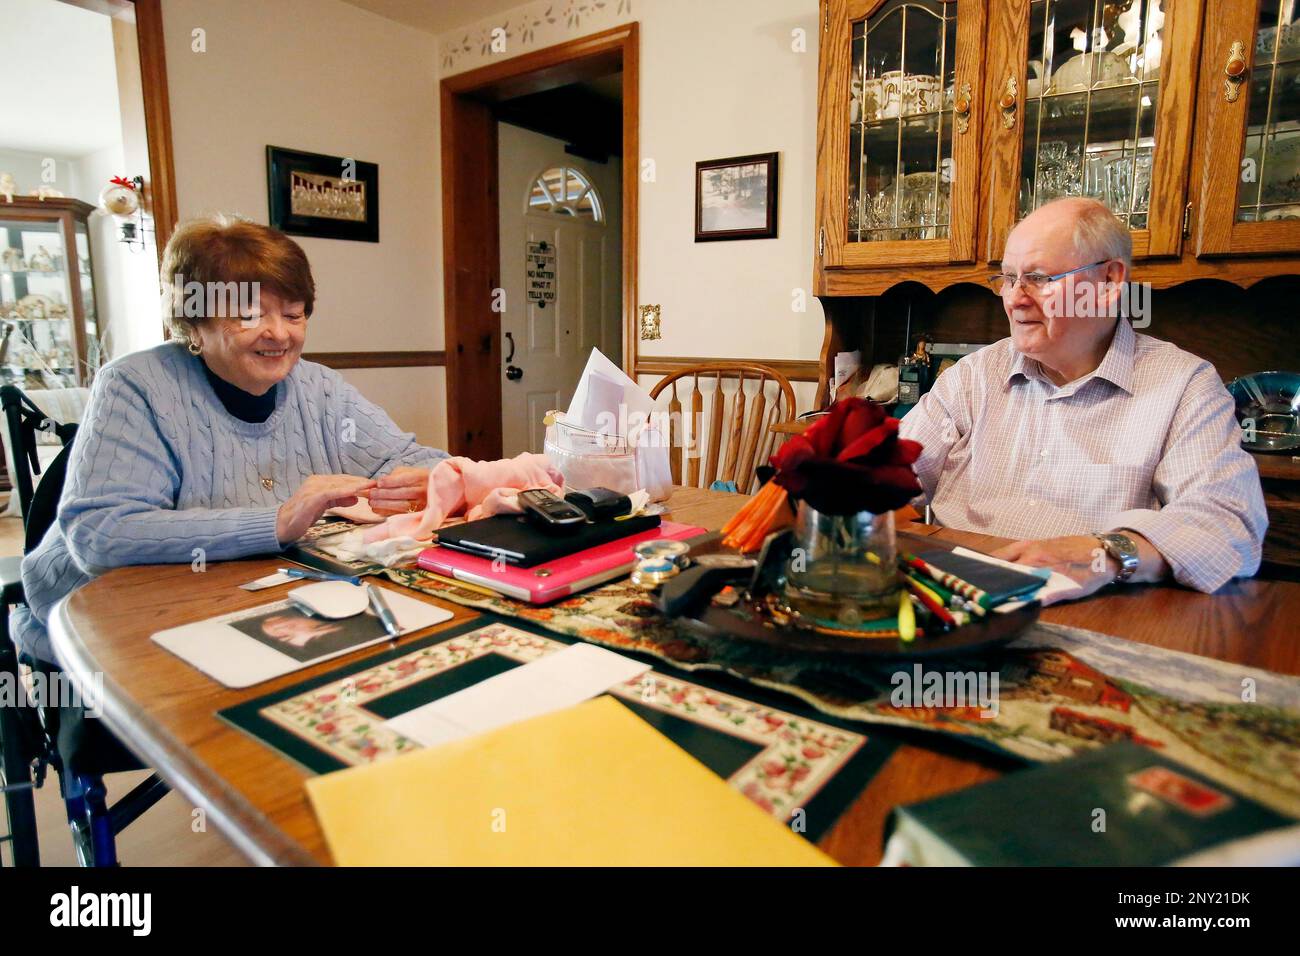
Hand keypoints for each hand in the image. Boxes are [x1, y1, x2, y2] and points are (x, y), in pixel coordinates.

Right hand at [276, 474, 377, 544]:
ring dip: (356, 485)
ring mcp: (313, 488)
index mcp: (319, 482)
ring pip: (339, 484)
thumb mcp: (325, 506)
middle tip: (378, 483)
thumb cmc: (302, 516)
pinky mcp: (312, 497)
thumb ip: (339, 500)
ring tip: (371, 486)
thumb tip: (355, 498)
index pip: (343, 480)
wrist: (282, 525)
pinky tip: (357, 491)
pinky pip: (332, 492)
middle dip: (361, 481)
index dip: (358, 481)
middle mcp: (316, 481)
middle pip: (343, 480)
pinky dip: (345, 491)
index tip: (374, 484)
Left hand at [367, 466, 429, 516]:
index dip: (390, 481)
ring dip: (384, 504)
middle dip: (384, 494)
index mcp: (422, 477)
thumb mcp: (409, 471)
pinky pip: (401, 514)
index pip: (405, 479)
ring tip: (371, 502)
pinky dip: (387, 512)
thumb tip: (376, 483)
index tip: (378, 482)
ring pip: (402, 505)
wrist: (435, 492)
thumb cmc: (418, 480)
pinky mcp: (418, 514)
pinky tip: (376, 509)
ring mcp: (422, 504)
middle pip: (403, 493)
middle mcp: (424, 491)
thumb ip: (395, 475)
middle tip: (371, 493)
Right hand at [988, 534, 1116, 599]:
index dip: (993, 583)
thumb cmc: (1091, 571)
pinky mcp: (1038, 542)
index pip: (1006, 572)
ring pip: (1005, 552)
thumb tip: (1026, 603)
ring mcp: (1033, 543)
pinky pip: (1014, 548)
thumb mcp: (1072, 588)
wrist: (1108, 551)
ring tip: (981, 575)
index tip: (982, 593)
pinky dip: (1003, 557)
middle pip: (1000, 560)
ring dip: (993, 563)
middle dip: (986, 571)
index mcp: (1035, 560)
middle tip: (977, 584)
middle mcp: (1030, 549)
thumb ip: (1048, 595)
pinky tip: (1000, 565)